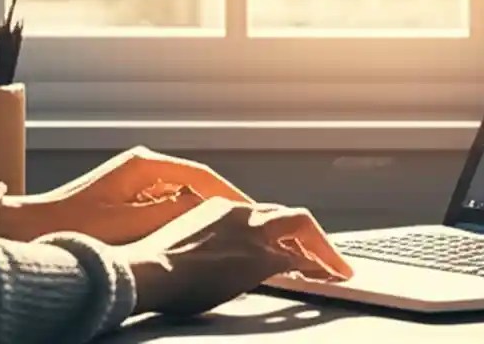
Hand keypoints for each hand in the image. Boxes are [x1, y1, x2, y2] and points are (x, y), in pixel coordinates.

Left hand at [0, 146, 252, 243]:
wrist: (35, 229)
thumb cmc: (76, 226)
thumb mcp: (130, 222)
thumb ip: (171, 214)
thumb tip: (208, 211)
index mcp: (145, 164)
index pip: (202, 176)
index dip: (229, 194)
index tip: (250, 211)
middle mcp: (144, 165)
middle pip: (195, 183)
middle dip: (220, 203)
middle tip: (245, 223)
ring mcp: (137, 179)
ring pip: (183, 193)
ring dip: (202, 211)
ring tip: (224, 231)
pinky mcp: (130, 195)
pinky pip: (167, 202)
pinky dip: (183, 216)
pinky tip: (193, 234)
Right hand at [124, 198, 353, 316]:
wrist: (149, 270)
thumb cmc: (154, 266)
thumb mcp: (184, 243)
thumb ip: (207, 244)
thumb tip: (212, 263)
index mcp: (220, 207)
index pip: (262, 215)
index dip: (280, 231)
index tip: (289, 245)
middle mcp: (241, 212)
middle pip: (289, 215)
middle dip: (310, 235)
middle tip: (324, 254)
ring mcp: (253, 232)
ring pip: (301, 227)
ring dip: (321, 248)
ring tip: (335, 267)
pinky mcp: (260, 256)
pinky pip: (298, 259)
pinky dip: (317, 266)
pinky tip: (326, 277)